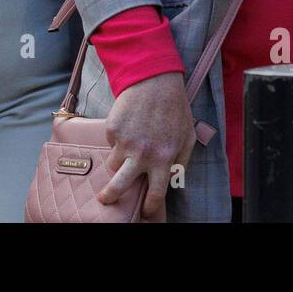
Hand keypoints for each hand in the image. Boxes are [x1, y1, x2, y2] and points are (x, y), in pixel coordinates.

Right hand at [98, 72, 194, 219]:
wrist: (154, 80)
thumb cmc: (174, 108)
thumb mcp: (187, 136)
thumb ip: (180, 162)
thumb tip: (172, 181)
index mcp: (163, 159)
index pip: (155, 193)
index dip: (149, 206)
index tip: (145, 212)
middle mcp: (142, 154)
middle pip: (120, 186)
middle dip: (110, 196)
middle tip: (106, 199)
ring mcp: (124, 142)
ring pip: (112, 165)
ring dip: (117, 162)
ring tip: (125, 150)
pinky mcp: (112, 129)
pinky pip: (110, 142)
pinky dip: (117, 138)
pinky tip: (129, 124)